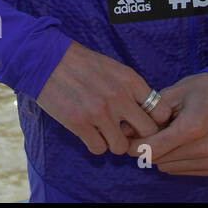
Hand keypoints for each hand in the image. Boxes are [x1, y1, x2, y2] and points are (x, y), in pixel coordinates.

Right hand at [37, 41, 173, 156]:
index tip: (144, 122)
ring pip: (121, 147)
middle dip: (138, 136)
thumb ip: (131, 88)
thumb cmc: (80, 63)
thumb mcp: (113, 68)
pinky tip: (88, 132)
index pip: (161, 112)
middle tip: (125, 133)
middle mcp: (118, 96)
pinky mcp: (79, 123)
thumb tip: (147, 113)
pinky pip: (98, 149)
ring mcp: (99, 112)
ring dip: (113, 142)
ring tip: (103, 131)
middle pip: (148, 133)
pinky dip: (94, 144)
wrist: (45, 58)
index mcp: (130, 80)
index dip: (155, 121)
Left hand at [126, 72, 207, 175]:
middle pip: (157, 159)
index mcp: (193, 127)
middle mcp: (204, 148)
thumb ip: (147, 113)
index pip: (152, 149)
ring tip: (167, 132)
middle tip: (147, 130)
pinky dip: (172, 158)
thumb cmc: (200, 90)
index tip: (127, 136)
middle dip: (145, 147)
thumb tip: (124, 131)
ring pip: (166, 166)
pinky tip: (178, 141)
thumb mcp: (172, 93)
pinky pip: (178, 169)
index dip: (134, 145)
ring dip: (160, 153)